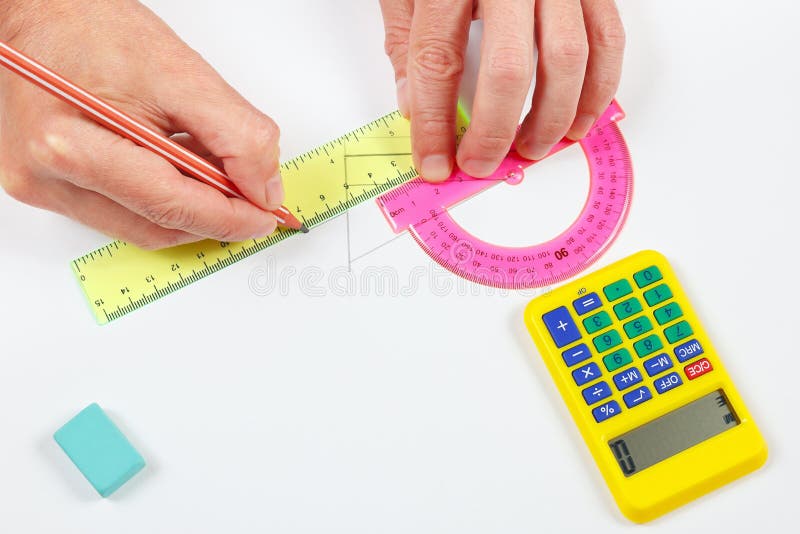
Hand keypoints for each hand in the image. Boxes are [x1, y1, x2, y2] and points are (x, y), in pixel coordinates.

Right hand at [0, 0, 284, 248]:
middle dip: (215, 215)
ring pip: (143, 228)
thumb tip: (262, 188)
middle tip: (252, 196)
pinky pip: (123, 215)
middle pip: (158, 225)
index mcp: (73, 146)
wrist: (40, 14)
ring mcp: (46, 187)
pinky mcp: (49, 188)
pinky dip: (164, 200)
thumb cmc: (94, 29)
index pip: (171, 205)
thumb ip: (234, 133)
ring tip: (213, 169)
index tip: (266, 215)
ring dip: (191, 209)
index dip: (229, 217)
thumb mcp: (181, 72)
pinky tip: (180, 168)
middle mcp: (49, 176)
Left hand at [379, 0, 624, 180]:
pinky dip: (597, 90)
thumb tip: (415, 108)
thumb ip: (406, 41)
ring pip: (567, 59)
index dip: (435, 123)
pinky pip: (607, 41)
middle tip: (482, 163)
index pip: (437, 59)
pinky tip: (576, 121)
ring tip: (531, 149)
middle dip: (494, 131)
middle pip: (508, 67)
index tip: (435, 163)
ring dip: (550, 118)